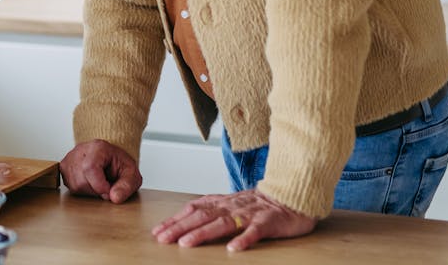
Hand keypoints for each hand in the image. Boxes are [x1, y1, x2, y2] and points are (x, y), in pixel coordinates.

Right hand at [59, 140, 141, 203]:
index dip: (100, 186)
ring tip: (99, 182)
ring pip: (75, 186)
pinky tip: (90, 182)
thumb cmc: (119, 164)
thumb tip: (114, 198)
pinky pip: (71, 187)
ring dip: (90, 191)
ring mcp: (69, 159)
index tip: (109, 191)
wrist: (110, 157)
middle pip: (82, 181)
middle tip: (107, 185)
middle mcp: (79, 151)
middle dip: (96, 190)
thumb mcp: (131, 173)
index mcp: (97, 147)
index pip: (90, 168)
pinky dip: (82, 189)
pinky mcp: (63, 168)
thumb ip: (127, 186)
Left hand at [151, 188, 316, 251]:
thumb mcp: (230, 204)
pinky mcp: (267, 223)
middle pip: (201, 216)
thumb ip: (210, 209)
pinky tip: (233, 249)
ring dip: (203, 233)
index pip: (192, 209)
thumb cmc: (258, 204)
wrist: (290, 197)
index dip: (174, 220)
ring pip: (222, 223)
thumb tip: (184, 218)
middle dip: (180, 227)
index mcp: (221, 202)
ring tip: (186, 243)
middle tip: (162, 239)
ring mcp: (249, 214)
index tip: (157, 231)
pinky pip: (255, 232)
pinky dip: (243, 239)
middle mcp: (231, 207)